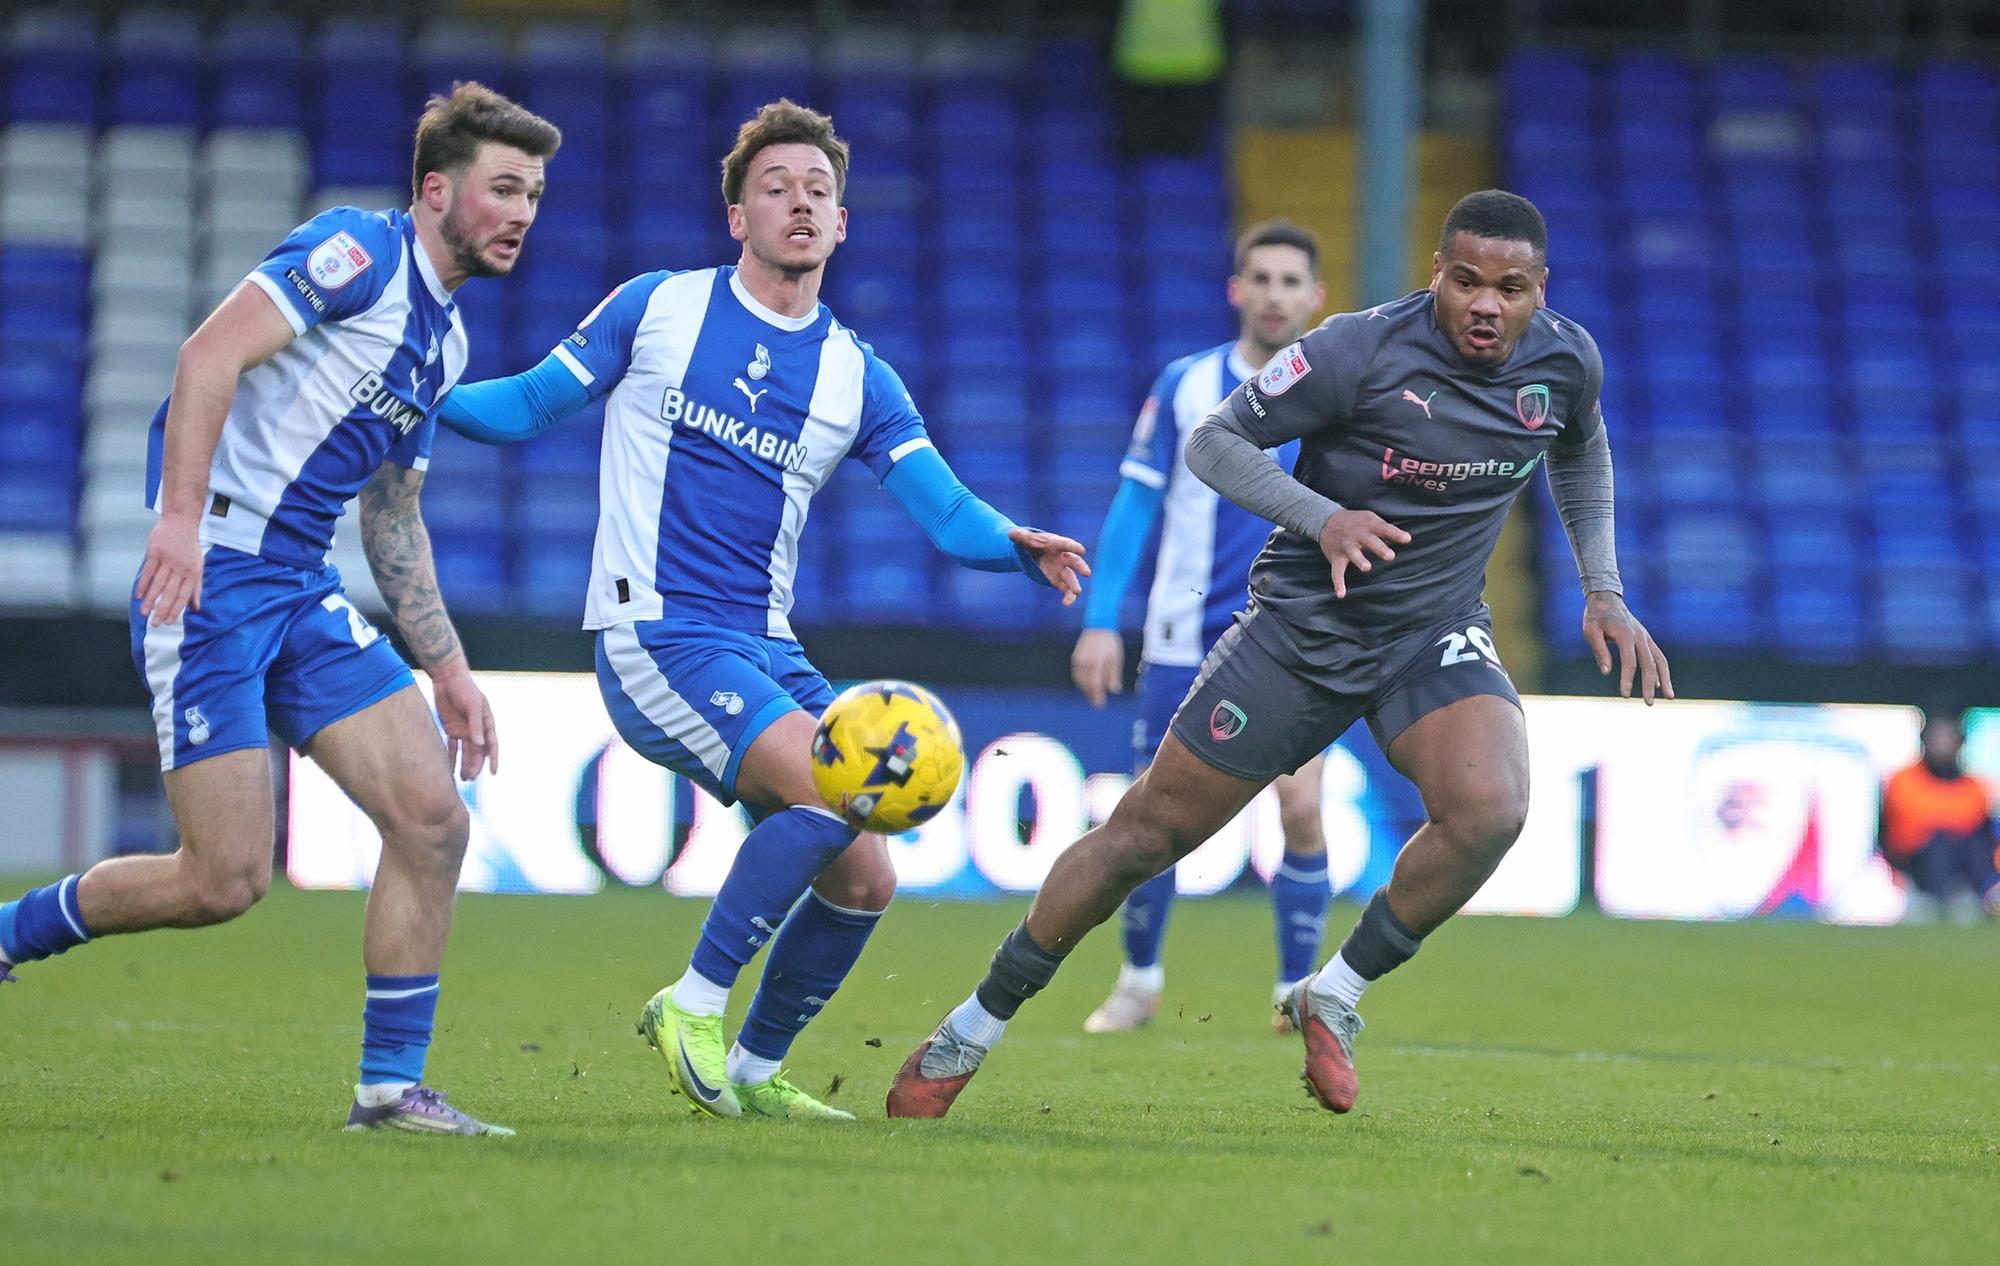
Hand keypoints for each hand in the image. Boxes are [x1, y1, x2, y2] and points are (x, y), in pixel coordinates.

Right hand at [134, 512, 204, 624]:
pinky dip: (143, 584)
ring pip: (158, 584)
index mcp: (193, 572)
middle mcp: (181, 568)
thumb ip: (197, 587)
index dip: (176, 609)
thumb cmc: (190, 546)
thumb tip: (197, 607)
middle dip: (162, 609)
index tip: (169, 622)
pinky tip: (139, 595)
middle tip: (155, 623)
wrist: (181, 522)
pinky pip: (148, 571)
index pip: (184, 595)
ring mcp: (167, 560)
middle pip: (170, 592)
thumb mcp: (199, 566)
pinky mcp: (155, 553)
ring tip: (144, 613)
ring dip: (151, 600)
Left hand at [428, 655, 498, 778]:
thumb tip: (480, 745)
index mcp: (486, 722)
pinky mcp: (451, 729)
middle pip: (477, 751)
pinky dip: (451, 757)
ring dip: (465, 764)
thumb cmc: (464, 689)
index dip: (493, 759)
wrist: (447, 679)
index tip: (493, 772)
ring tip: (463, 778)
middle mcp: (476, 729)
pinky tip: (449, 769)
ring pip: (465, 751)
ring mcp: (463, 729)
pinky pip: (452, 746)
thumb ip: (476, 725)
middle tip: (470, 778)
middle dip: (475, 765)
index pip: (491, 744)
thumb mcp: (473, 705)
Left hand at [1009, 526, 1089, 605]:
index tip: (1082, 550)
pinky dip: (1068, 597)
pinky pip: (1066, 589)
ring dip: (1074, 585)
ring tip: (1077, 593)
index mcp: (1056, 543)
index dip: (1073, 547)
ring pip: (1071, 577)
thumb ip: (1020, 536)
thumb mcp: (1024, 538)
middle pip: (1074, 561)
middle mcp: (1063, 556)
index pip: (1065, 544)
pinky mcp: (1059, 580)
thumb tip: (1011, 534)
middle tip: (1087, 573)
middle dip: (1080, 567)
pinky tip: (1066, 604)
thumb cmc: (1032, 542)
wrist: (1033, 551)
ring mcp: (1062, 569)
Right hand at [1071, 628, 1124, 707]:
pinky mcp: (1075, 658)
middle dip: (1091, 695)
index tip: (1100, 705)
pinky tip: (1086, 685)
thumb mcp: (1116, 658)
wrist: (1099, 627)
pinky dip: (1081, 682)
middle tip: (1096, 703)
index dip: (1097, 696)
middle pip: (1086, 684)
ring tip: (1092, 696)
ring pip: (1079, 680)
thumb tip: (1114, 690)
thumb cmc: (1110, 642)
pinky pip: (1077, 674)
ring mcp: (1078, 660)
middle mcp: (1085, 662)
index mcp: (1096, 662)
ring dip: (1085, 690)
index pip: (1095, 684)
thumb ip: (1114, 675)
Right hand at [1316, 510, 1410, 598]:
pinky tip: (1341, 594)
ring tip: (1367, 568)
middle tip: (1390, 556)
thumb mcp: (1371, 518)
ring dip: (1359, 560)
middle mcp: (1357, 535)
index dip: (1395, 534)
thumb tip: (1407, 539)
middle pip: (1369, 541)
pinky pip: (1336, 571)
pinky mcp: (1336, 558)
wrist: (1327, 520)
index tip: (1407, 539)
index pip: (1384, 528)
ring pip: (1353, 554)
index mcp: (1369, 525)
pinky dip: (1338, 583)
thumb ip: (1386, 529)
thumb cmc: (1357, 522)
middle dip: (1379, 548)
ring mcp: (1346, 546)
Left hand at [1582, 590, 1673, 704]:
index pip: (1630, 661)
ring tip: (1669, 697)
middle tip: (1648, 703)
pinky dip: (1661, 670)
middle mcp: (1640, 636)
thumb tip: (1607, 673)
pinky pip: (1658, 656)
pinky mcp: (1646, 639)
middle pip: (1649, 664)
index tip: (1624, 695)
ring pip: (1660, 660)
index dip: (1628, 679)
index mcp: (1625, 635)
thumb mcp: (1591, 631)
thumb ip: (1600, 651)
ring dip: (1665, 679)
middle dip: (1649, 685)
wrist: (1607, 599)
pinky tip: (1662, 685)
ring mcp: (1646, 637)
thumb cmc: (1596, 616)